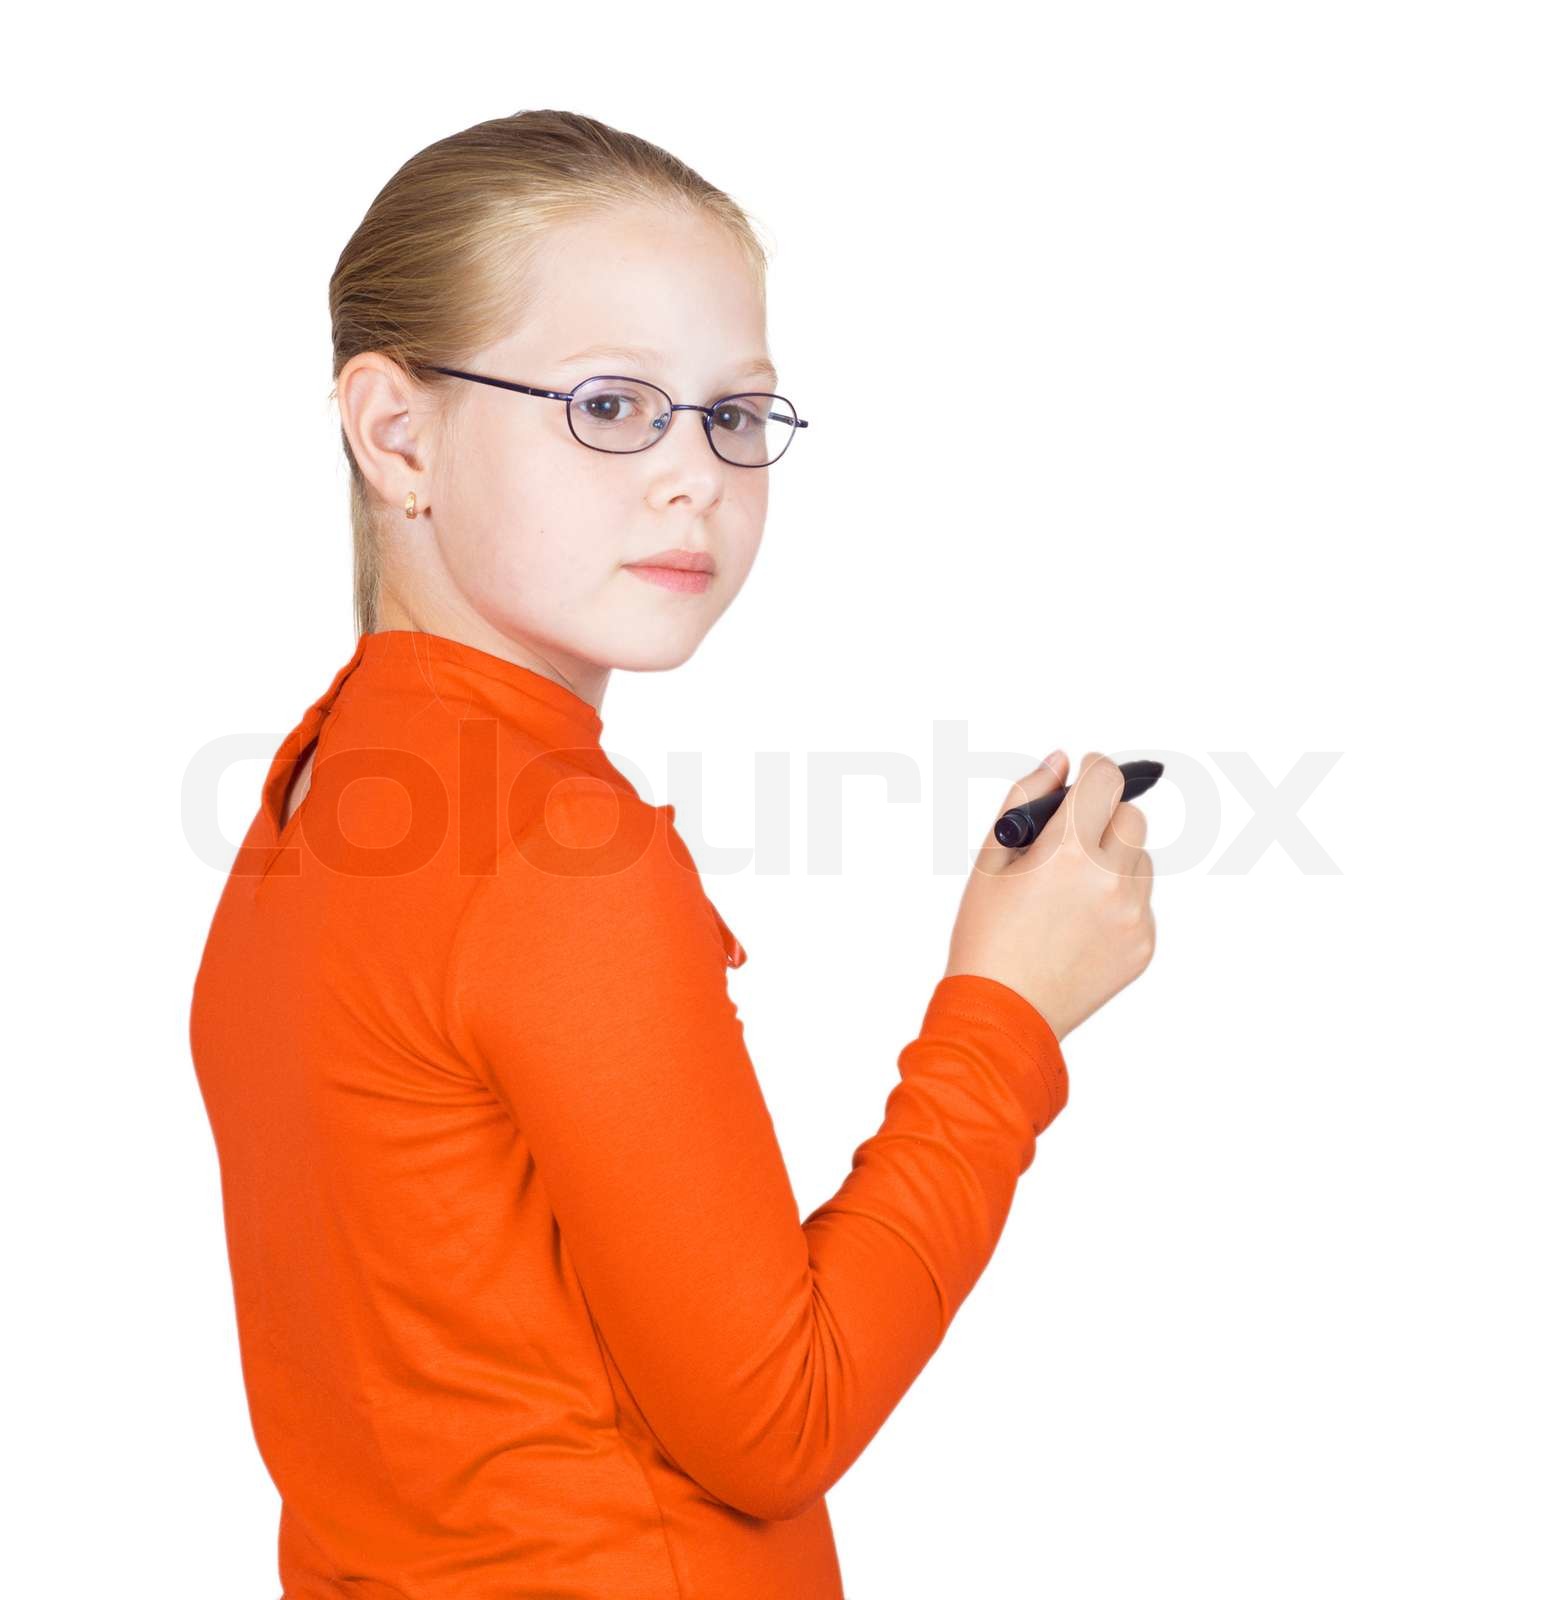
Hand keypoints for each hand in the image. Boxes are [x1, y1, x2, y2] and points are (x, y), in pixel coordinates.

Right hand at [943, 751, 1156, 1041]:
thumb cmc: (986, 936)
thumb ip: (1027, 798)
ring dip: (1115, 860)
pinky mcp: (1143, 945)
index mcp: (1068, 852)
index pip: (1106, 780)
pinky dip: (1118, 901)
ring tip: (1071, 892)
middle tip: (1071, 842)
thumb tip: (1060, 762)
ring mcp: (1132, 915)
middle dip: (1104, 817)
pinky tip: (1080, 924)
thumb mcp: (991, 859)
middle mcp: (1110, 880)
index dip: (1095, 769)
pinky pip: (1141, 902)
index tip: (1087, 774)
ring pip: (1141, 860)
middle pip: (1132, 817)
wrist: (1001, 1012)